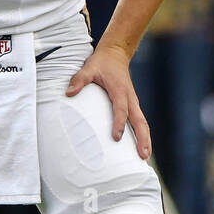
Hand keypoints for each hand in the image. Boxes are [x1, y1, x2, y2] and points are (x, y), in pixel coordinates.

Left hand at [66, 42, 150, 158]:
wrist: (116, 54)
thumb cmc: (101, 63)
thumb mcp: (88, 68)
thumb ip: (79, 80)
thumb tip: (68, 93)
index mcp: (120, 90)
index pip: (121, 109)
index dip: (119, 123)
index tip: (116, 137)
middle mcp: (130, 98)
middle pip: (140, 121)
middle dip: (142, 138)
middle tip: (143, 156)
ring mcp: (133, 102)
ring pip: (142, 123)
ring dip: (145, 140)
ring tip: (145, 158)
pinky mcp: (133, 105)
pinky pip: (139, 121)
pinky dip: (142, 135)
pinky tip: (141, 148)